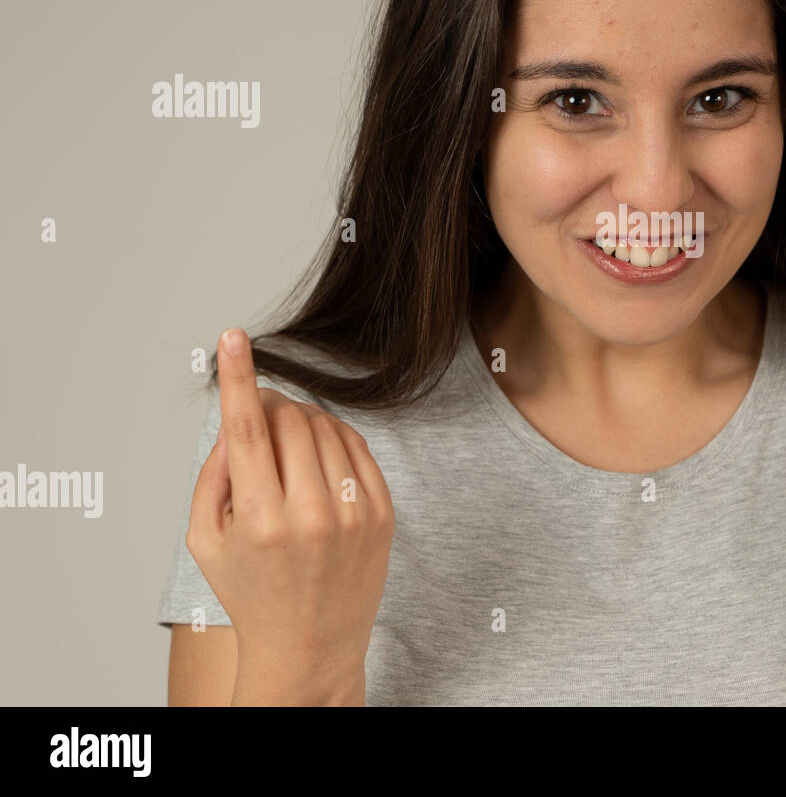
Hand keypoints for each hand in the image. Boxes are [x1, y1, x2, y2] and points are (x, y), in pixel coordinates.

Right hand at [186, 327, 395, 704]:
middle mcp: (309, 514)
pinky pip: (358, 447)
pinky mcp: (383, 514)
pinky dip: (334, 439)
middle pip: (289, 419)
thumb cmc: (250, 591)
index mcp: (257, 520)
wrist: (310, 647)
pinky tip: (319, 458)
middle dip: (269, 407)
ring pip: (326, 427)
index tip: (234, 337)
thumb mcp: (205, 540)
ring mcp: (353, 514)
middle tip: (259, 418)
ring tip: (286, 449)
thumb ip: (211, 473)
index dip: (238, 377)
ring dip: (301, 421)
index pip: (247, 429)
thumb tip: (236, 414)